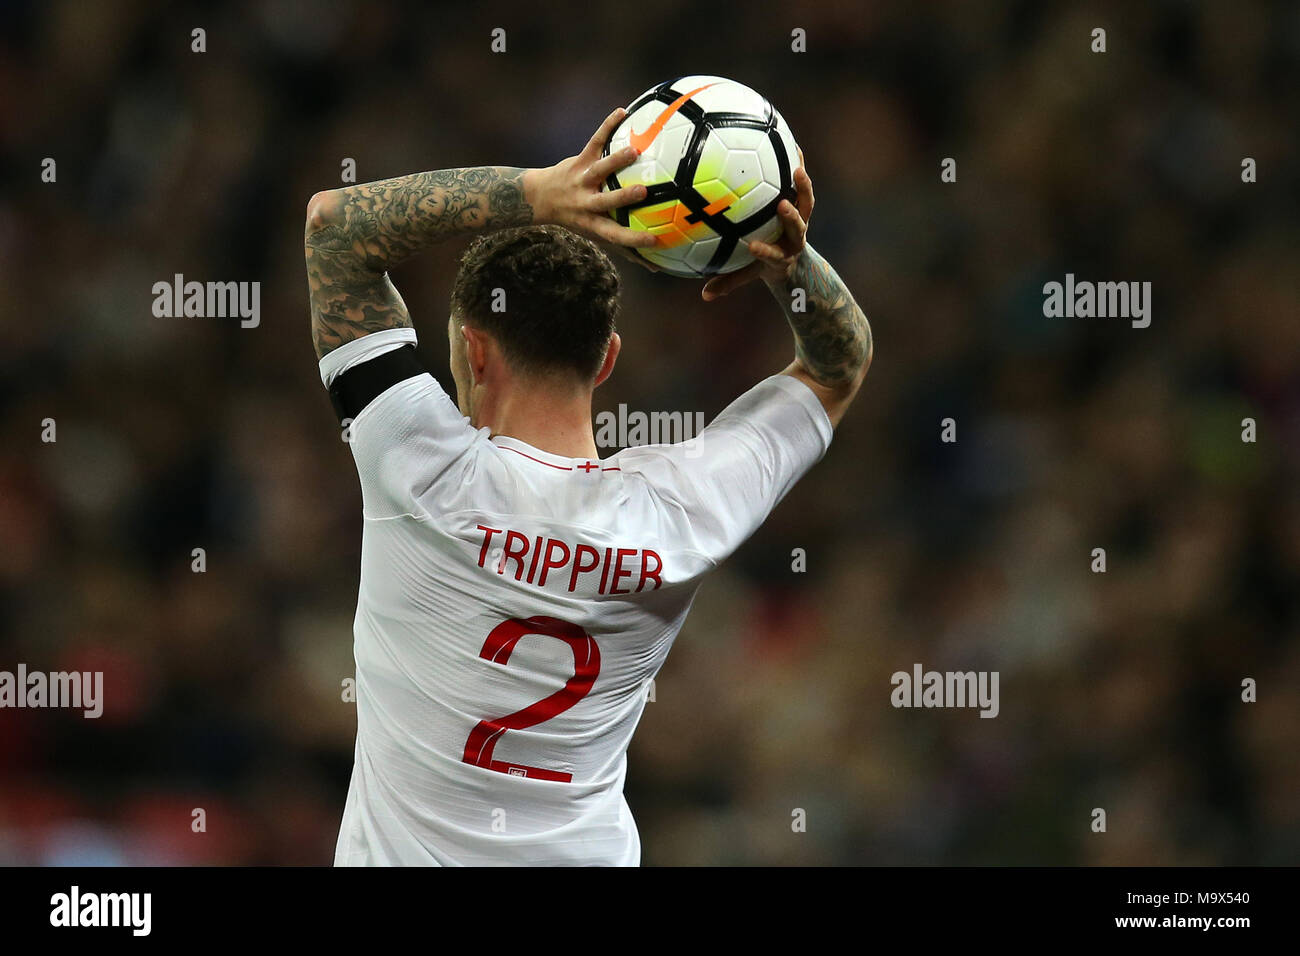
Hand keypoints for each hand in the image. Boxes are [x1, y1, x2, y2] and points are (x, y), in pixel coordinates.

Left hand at [524, 108, 658, 249]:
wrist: (539, 198)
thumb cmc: (578, 218)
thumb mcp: (597, 234)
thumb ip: (626, 249)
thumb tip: (656, 268)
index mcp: (594, 224)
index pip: (616, 235)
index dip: (634, 239)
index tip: (655, 240)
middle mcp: (587, 203)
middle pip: (606, 201)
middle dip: (623, 197)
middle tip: (643, 192)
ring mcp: (583, 180)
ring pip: (600, 169)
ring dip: (616, 161)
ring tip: (635, 151)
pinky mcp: (579, 160)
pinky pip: (595, 141)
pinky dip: (607, 126)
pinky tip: (622, 111)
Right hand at [701, 154, 813, 299]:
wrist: (791, 257)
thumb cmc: (763, 265)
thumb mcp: (748, 274)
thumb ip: (728, 283)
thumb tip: (704, 296)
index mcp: (780, 255)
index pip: (773, 255)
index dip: (765, 252)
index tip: (752, 248)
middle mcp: (794, 237)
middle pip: (797, 227)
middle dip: (791, 218)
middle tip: (782, 206)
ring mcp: (801, 219)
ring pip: (806, 203)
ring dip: (803, 187)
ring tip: (797, 169)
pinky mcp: (803, 203)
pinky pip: (801, 183)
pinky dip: (798, 165)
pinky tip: (791, 144)